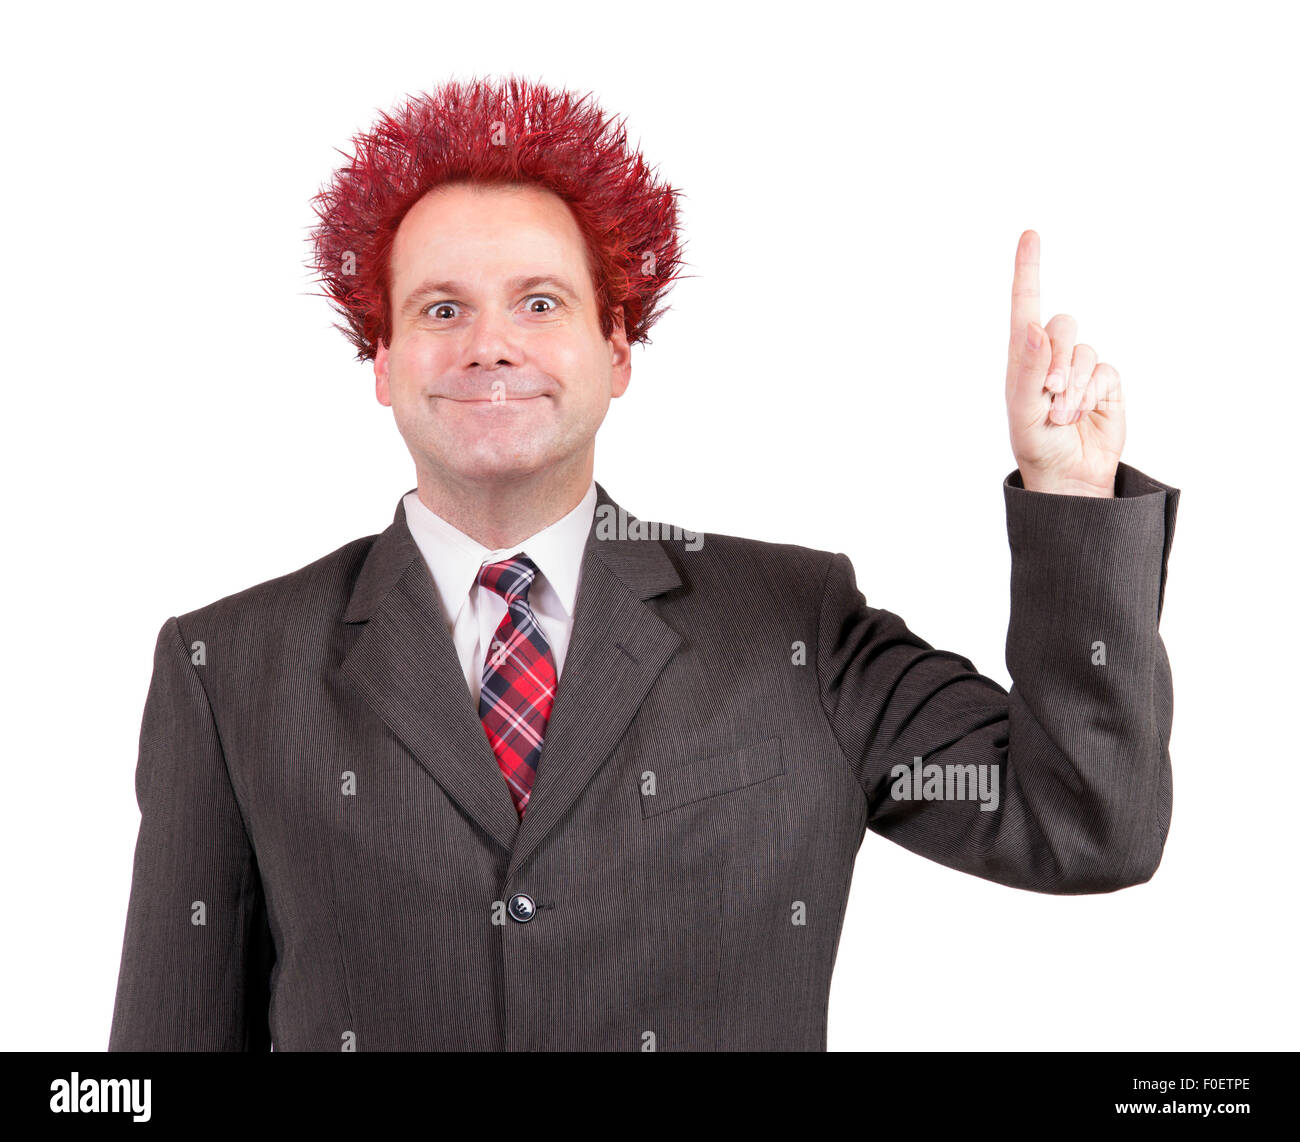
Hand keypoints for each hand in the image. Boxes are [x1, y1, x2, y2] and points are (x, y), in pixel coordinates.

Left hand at [1005, 230, 1124, 496]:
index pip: (1025, 306)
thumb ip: (1029, 368)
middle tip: (1049, 396)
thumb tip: (1035, 327)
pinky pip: (1105, 370)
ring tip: (1061, 414)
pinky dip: (1093, 393)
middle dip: (1056, 361)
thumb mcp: (1024, 410)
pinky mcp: (1105, 381)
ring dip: (1074, 386)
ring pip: (1085, 349)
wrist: (1068, 475)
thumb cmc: (1035, 443)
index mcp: (1023, 358)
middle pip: (1062, 325)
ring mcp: (1080, 367)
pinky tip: (1083, 414)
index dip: (1028, 269)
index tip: (1030, 234)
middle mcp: (1051, 356)